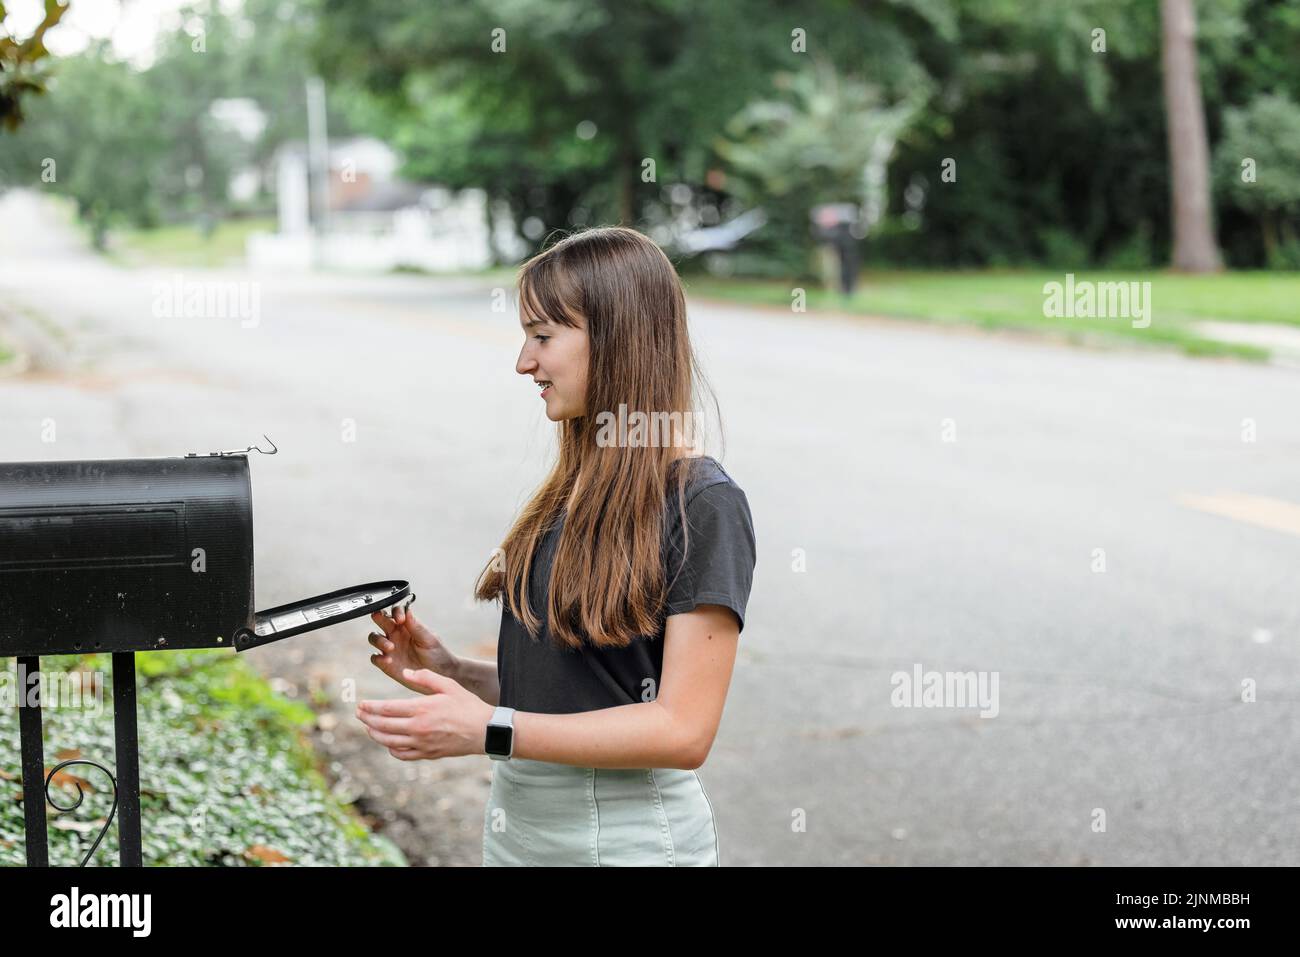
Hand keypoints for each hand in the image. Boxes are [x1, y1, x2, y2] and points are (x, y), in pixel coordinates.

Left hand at [356, 668, 494, 760]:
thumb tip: (405, 672)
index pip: (387, 709)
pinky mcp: (427, 754)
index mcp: (421, 709)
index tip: (360, 704)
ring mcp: (421, 744)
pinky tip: (388, 743)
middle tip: (359, 714)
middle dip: (367, 719)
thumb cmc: (468, 705)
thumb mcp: (448, 685)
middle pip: (383, 725)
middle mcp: (418, 728)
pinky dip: (391, 749)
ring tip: (368, 727)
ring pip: (389, 742)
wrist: (484, 731)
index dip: (370, 707)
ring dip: (375, 734)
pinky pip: (402, 754)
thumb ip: (425, 677)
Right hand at [367, 604, 459, 693]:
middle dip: (379, 618)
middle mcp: (395, 634)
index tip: (400, 619)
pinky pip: (375, 658)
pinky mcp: (387, 664)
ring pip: (374, 638)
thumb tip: (407, 610)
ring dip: (378, 640)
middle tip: (387, 624)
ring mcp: (389, 648)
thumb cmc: (437, 653)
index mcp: (406, 625)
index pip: (395, 611)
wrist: (440, 675)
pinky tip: (388, 660)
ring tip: (391, 647)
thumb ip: (416, 626)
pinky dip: (378, 658)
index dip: (395, 612)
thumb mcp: (429, 638)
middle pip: (380, 620)